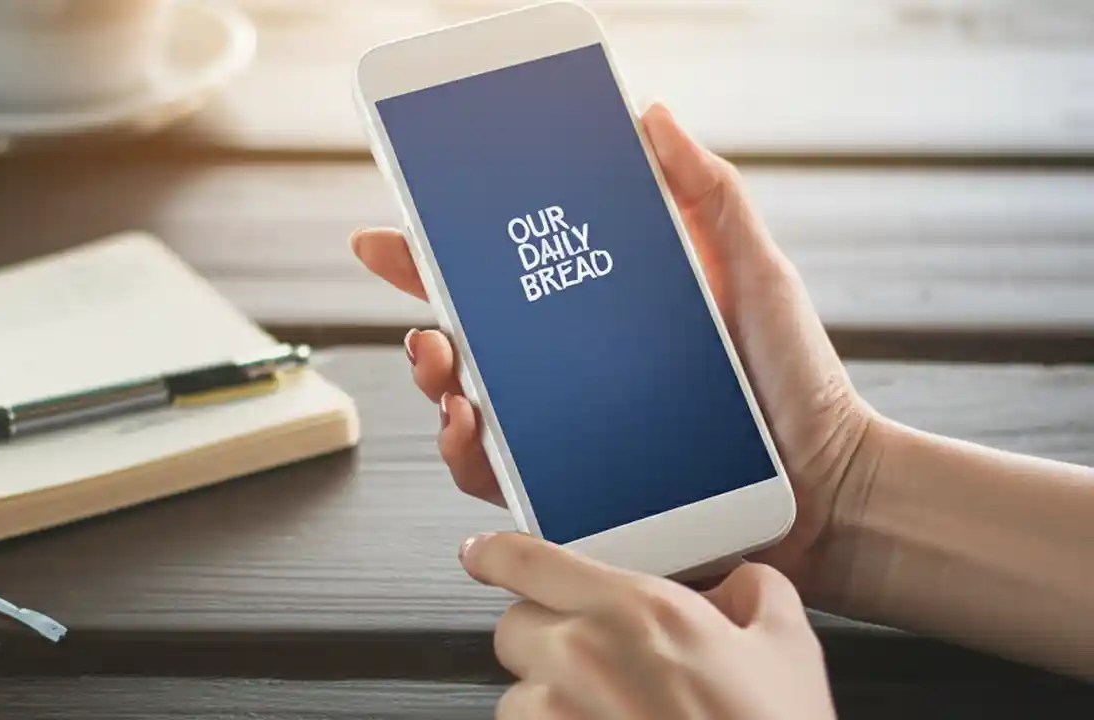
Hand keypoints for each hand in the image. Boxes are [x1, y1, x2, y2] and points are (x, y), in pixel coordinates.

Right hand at [350, 103, 876, 605]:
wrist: (828, 482)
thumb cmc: (795, 379)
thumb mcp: (752, 268)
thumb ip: (708, 193)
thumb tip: (653, 115)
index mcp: (597, 315)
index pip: (503, 277)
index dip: (438, 255)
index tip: (394, 231)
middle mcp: (571, 373)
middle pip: (470, 344)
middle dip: (423, 324)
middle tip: (425, 318)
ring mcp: (567, 433)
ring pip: (468, 409)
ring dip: (436, 387)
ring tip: (445, 371)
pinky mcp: (574, 491)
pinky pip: (498, 478)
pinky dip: (467, 455)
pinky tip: (472, 431)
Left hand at [463, 532, 835, 719]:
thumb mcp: (789, 650)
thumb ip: (754, 593)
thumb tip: (741, 583)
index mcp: (634, 610)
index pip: (523, 560)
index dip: (495, 552)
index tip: (485, 554)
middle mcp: (581, 657)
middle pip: (513, 627)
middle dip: (546, 638)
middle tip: (597, 661)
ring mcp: (554, 718)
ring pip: (516, 695)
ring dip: (549, 703)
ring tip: (613, 719)